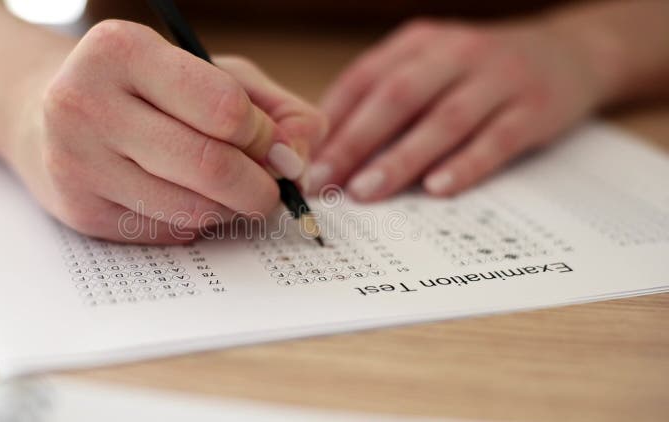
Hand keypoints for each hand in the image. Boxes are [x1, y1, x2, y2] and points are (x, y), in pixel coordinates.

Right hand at [1, 20, 325, 242]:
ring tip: (228, 190)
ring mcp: (77, 162)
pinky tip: (184, 197)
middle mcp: (86, 103)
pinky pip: (168, 231)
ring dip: (230, 208)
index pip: (224, 107)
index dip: (264, 134)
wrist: (41, 114)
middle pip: (210, 166)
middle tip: (270, 189)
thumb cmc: (141, 89)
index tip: (268, 141)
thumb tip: (300, 159)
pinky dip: (196, 221)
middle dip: (260, 187)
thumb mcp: (208, 73)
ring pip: (193, 208)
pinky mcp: (80, 211)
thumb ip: (271, 107)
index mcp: (121, 50)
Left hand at [312, 19, 603, 199]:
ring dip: (401, 158)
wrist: (570, 53)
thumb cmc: (480, 71)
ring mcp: (499, 79)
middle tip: (325, 181)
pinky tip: (437, 189)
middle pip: (397, 97)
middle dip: (355, 142)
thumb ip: (384, 96)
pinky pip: (496, 140)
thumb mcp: (430, 65)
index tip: (303, 160)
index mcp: (420, 43)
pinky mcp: (534, 108)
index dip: (332, 121)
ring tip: (366, 191)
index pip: (365, 79)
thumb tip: (329, 146)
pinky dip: (465, 165)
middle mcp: (457, 53)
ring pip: (444, 120)